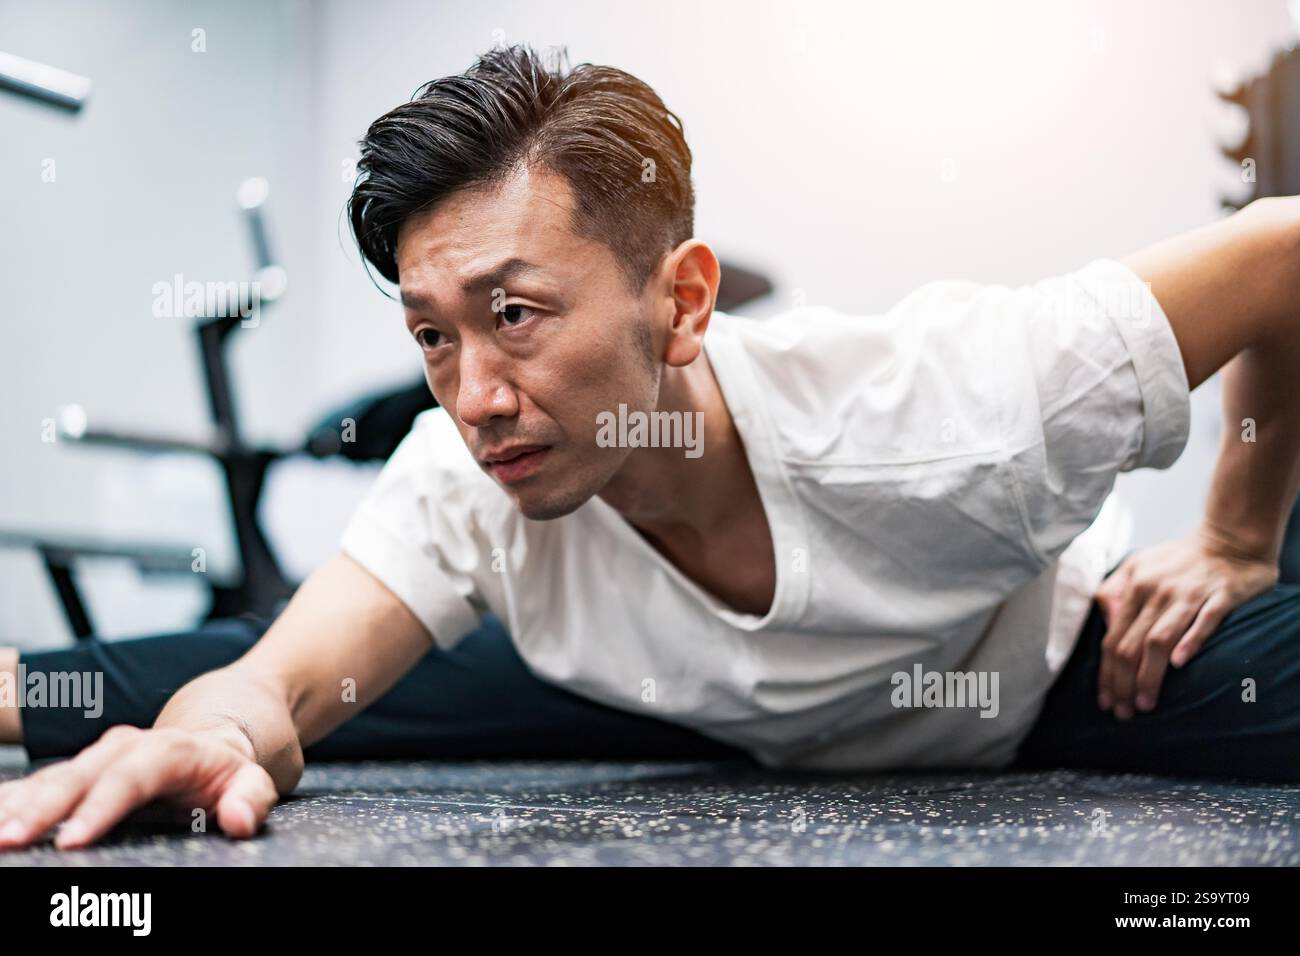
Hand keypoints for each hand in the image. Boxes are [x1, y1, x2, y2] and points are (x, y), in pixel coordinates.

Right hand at [0, 724, 277, 849]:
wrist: (213, 738)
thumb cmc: (228, 769)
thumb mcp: (253, 780)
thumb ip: (250, 799)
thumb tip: (239, 818)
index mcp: (171, 750)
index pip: (134, 775)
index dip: (102, 806)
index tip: (74, 839)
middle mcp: (127, 747)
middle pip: (81, 773)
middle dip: (44, 807)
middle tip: (14, 839)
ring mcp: (98, 757)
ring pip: (52, 776)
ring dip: (19, 804)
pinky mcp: (79, 771)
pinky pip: (38, 783)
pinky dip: (12, 798)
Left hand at [1094, 527, 1278, 718]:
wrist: (1231, 540)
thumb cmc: (1180, 559)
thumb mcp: (1139, 565)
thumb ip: (1116, 591)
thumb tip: (1104, 623)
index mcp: (1135, 585)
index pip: (1112, 638)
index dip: (1106, 673)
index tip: (1106, 701)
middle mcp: (1157, 591)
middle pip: (1131, 644)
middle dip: (1123, 683)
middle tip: (1124, 712)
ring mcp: (1189, 593)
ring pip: (1159, 639)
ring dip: (1149, 675)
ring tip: (1145, 704)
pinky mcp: (1221, 595)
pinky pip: (1204, 621)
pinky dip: (1190, 641)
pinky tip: (1179, 664)